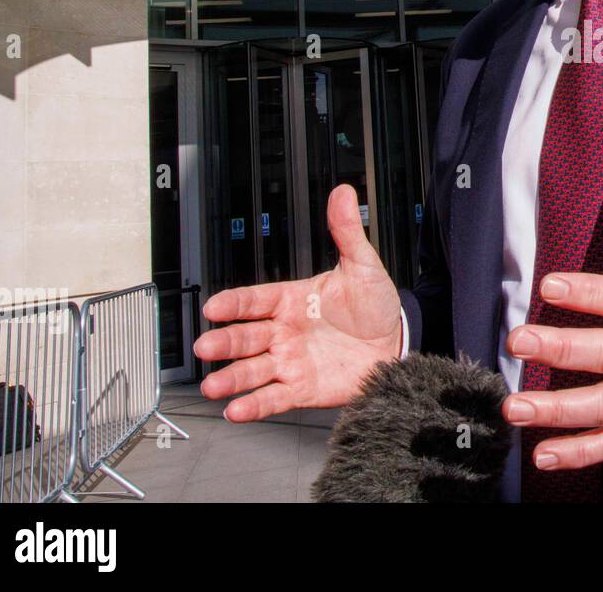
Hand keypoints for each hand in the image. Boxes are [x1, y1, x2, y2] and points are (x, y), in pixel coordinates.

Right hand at [193, 184, 403, 421]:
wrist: (397, 342)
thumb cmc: (376, 305)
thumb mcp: (363, 265)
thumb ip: (347, 232)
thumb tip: (343, 193)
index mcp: (292, 300)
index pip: (256, 299)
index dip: (234, 303)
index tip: (214, 306)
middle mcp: (284, 331)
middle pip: (246, 336)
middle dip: (224, 341)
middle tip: (205, 346)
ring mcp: (290, 361)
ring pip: (252, 370)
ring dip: (230, 377)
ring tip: (213, 385)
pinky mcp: (302, 388)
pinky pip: (273, 398)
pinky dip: (254, 405)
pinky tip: (236, 410)